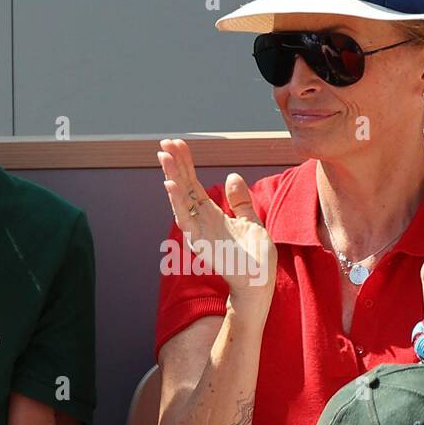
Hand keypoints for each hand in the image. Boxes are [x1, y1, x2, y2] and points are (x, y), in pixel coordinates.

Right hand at [158, 137, 276, 301]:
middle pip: (184, 187)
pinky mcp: (199, 242)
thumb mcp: (250, 220)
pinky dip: (176, 202)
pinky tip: (170, 185)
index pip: (194, 183)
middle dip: (174, 165)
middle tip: (164, 142)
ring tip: (164, 157)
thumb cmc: (255, 256)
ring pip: (180, 200)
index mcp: (211, 214)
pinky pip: (185, 219)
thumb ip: (240, 200)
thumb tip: (232, 176)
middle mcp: (201, 221)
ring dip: (171, 178)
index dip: (186, 164)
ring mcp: (198, 231)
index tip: (177, 144)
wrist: (259, 281)